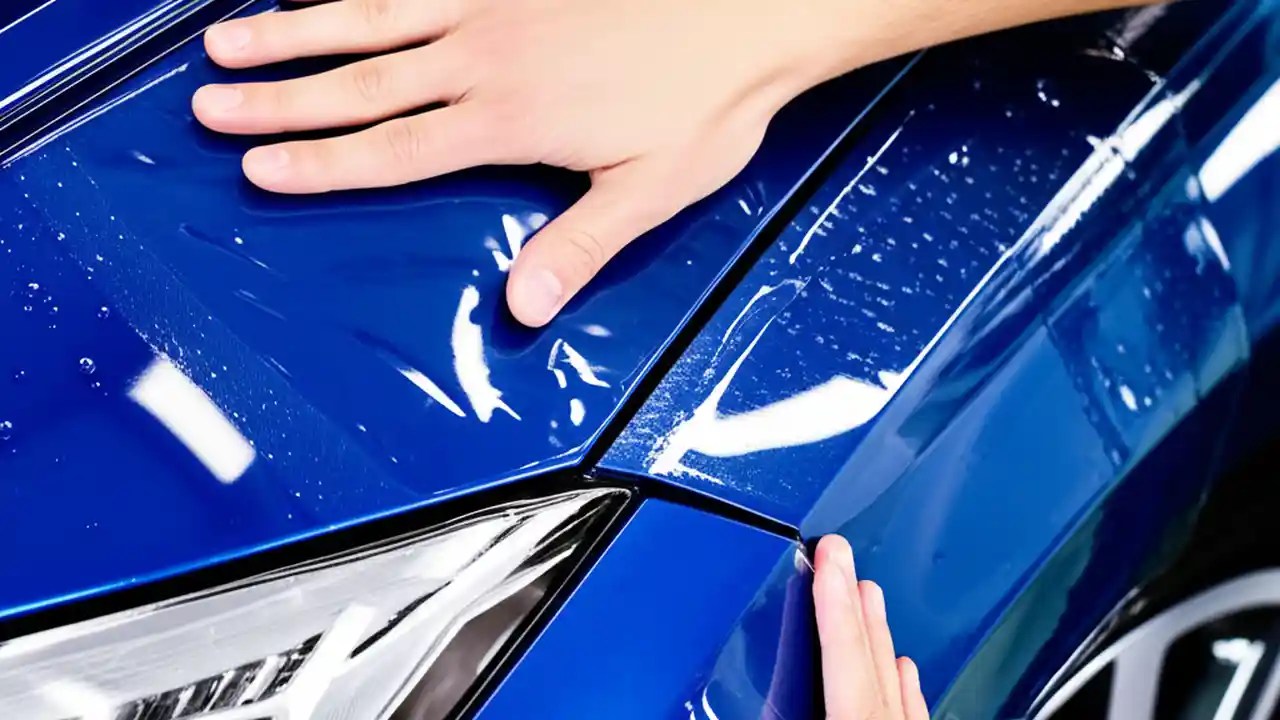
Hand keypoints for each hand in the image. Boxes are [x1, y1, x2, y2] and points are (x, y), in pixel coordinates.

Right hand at [192, 0, 857, 325]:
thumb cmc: (709, 101)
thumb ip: (581, 244)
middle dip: (282, 97)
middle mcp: (487, 57)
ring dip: (299, 29)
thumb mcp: (652, 188)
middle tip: (210, 100)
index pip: (395, 149)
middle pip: (363, 81)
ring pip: (375, 15)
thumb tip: (525, 308)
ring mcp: (496, 2)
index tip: (259, 165)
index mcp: (512, 120)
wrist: (754, 8)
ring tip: (233, 38)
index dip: (323, 162)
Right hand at [814, 535, 928, 719]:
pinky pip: (913, 711)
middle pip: (868, 658)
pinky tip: (904, 666)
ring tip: (868, 592)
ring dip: (876, 632)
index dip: (834, 605)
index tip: (829, 560)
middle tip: (839, 553)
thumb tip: (719, 713)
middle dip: (851, 601)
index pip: (843, 657)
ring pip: (893, 677)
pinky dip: (906, 683)